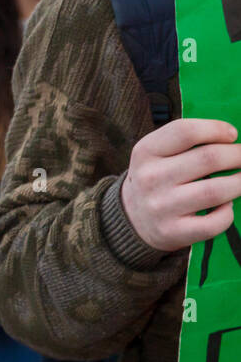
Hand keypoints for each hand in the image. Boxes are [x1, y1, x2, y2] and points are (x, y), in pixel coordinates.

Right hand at [121, 118, 240, 252]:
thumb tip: (230, 139)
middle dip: (238, 155)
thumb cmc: (155, 180)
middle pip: (209, 159)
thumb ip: (185, 142)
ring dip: (240, 183)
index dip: (215, 129)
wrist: (132, 219)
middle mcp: (151, 178)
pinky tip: (225, 206)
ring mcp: (161, 207)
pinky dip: (228, 213)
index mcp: (145, 152)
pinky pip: (214, 222)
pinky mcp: (173, 231)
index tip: (232, 134)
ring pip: (216, 191)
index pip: (185, 132)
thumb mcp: (155, 154)